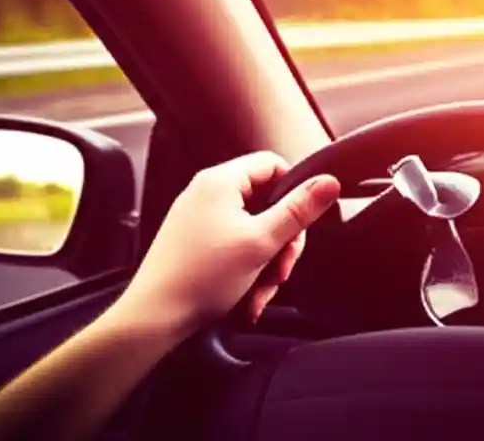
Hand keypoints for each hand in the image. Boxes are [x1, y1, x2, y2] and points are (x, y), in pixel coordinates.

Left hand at [116, 151, 339, 337]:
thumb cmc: (201, 277)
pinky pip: (236, 248)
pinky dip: (248, 271)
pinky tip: (248, 298)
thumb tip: (329, 182)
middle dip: (282, 242)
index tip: (302, 222)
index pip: (272, 164)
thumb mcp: (262, 242)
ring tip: (261, 293)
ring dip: (267, 263)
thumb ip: (299, 211)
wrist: (154, 318)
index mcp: (220, 182)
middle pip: (267, 203)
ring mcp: (200, 219)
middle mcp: (207, 194)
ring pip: (255, 232)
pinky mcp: (196, 243)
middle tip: (282, 269)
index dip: (295, 191)